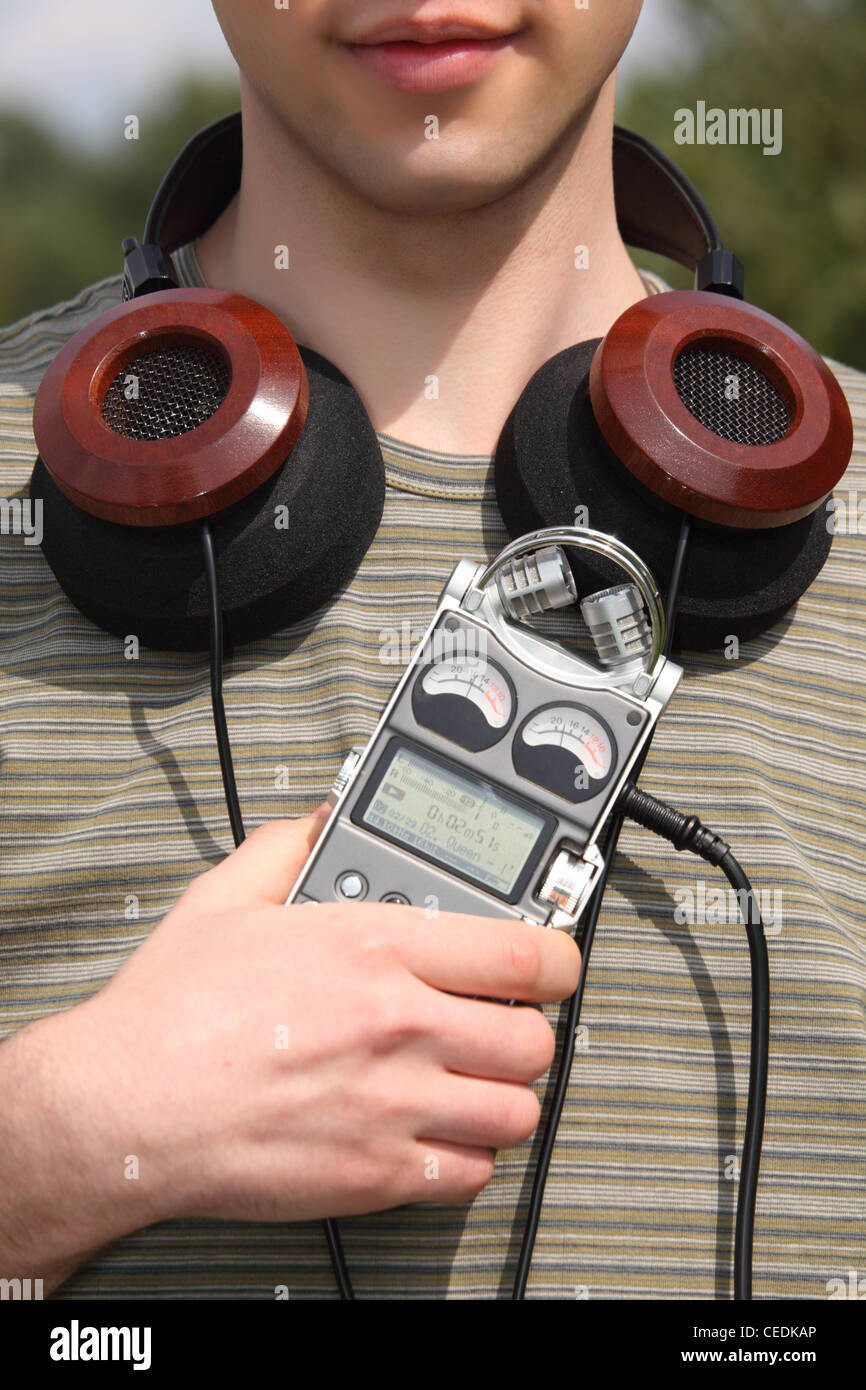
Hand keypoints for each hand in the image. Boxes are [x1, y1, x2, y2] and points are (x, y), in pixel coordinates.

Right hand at [2, 810, 580, 1277]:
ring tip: (474, 1081)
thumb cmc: (170, 1012)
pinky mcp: (375, 1173)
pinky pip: (470, 1175)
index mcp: (373, 949)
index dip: (560, 959)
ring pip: (516, 1112)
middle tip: (502, 1025)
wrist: (123, 1107)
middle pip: (533, 1039)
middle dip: (529, 1031)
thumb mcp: (224, 899)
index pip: (523, 954)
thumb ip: (287, 845)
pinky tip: (435, 1134)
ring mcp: (393, 1105)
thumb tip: (323, 816)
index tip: (554, 964)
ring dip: (505, 1095)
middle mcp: (398, 1026)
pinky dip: (466, 1158)